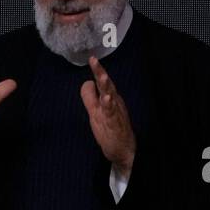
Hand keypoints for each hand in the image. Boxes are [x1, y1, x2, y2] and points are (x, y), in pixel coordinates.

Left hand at [80, 56, 136, 172]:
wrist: (124, 150)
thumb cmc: (110, 130)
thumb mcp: (96, 112)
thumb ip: (90, 98)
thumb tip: (86, 82)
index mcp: (109, 98)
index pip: (101, 82)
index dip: (97, 71)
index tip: (92, 58)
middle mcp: (113, 103)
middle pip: (106, 84)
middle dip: (100, 72)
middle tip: (94, 60)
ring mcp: (115, 113)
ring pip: (110, 96)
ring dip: (106, 86)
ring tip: (100, 76)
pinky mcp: (115, 124)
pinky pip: (112, 113)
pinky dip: (110, 105)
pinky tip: (107, 98)